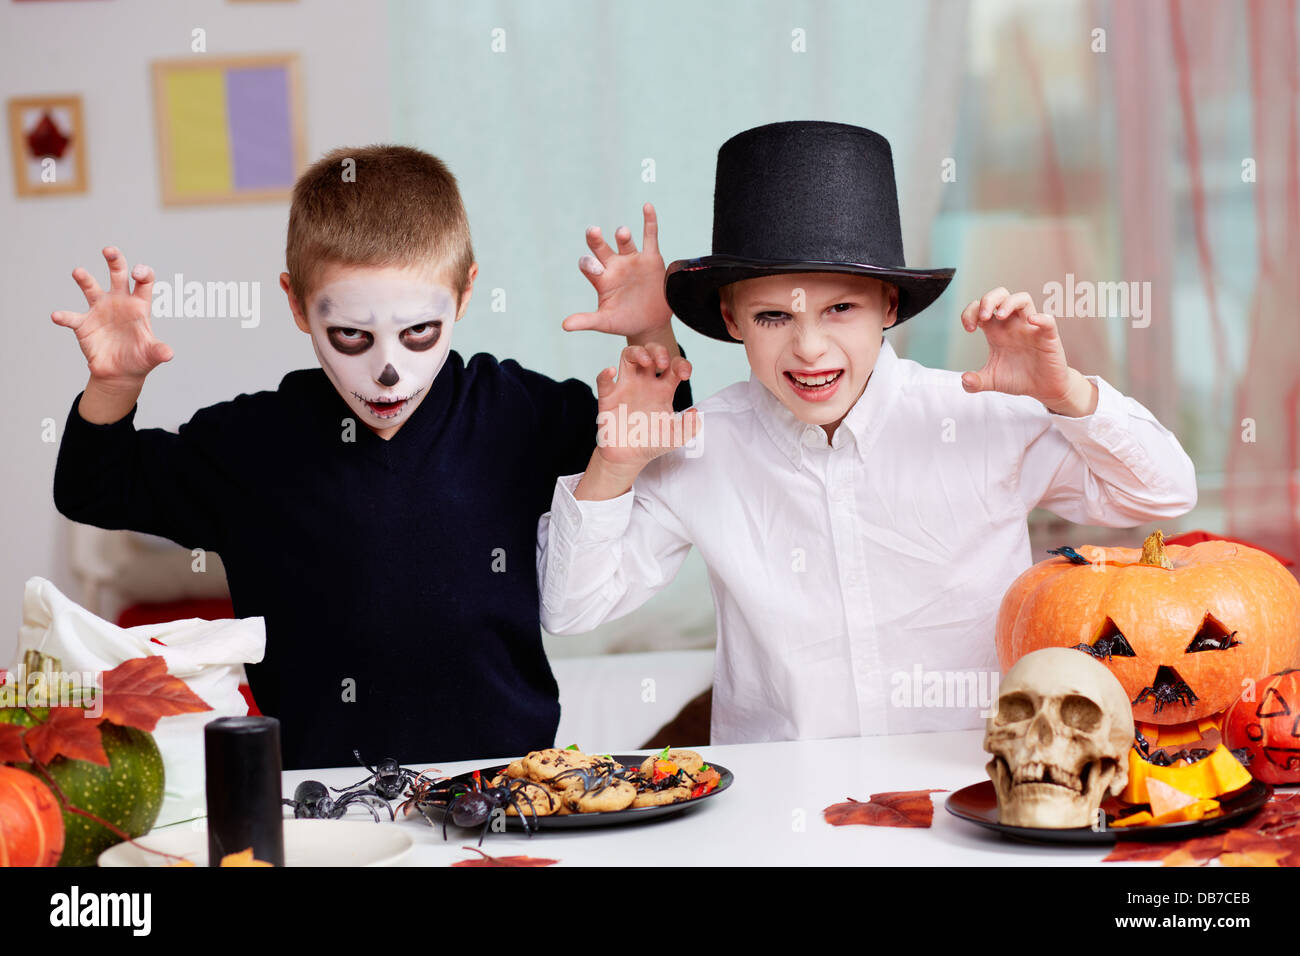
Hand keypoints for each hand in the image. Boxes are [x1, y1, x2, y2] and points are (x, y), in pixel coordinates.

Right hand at [52, 247, 172, 391]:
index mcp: (139, 305)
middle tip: (109, 250)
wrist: (120, 373)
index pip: (144, 282)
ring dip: (85, 279)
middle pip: (118, 275)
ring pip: (91, 288)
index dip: (143, 273)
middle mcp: (119, 302)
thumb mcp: (152, 355)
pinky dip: (64, 316)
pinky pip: (71, 317)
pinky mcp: (83, 324)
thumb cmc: (139, 359)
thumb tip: (168, 354)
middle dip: (115, 261)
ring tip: (79, 272)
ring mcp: (100, 310)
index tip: (137, 273)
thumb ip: (159, 351)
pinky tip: (57, 316)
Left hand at [563, 203, 672, 340]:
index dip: (589, 264)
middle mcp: (614, 265)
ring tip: (622, 234)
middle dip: (596, 239)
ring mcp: (632, 260)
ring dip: (622, 236)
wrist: (651, 324)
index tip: (593, 268)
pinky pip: (650, 236)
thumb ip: (586, 321)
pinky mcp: (651, 258)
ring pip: (625, 242)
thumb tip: (564, 326)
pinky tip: (646, 206)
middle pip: (601, 247)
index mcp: (601, 278)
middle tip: (593, 231)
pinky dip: (649, 221)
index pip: (589, 265)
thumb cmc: (625, 322)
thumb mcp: (605, 323)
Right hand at [575, 344, 698, 500]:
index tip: (685, 375)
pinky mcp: (608, 398)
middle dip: (659, 351)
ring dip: (637, 352)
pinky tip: (611, 372)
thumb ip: (689, 427)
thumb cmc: (653, 444)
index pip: (674, 366)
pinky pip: (603, 381)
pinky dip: (605, 374)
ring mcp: (626, 388)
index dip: (681, 364)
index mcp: (663, 390)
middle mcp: (645, 384)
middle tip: (663, 363)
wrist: (629, 458)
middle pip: (651, 353)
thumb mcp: (676, 438)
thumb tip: (695, 412)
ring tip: (645, 361)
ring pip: (628, 356)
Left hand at [958, 288, 1075, 406]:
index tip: (969, 328)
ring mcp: (1030, 329)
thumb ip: (974, 383)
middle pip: (1001, 295)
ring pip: (1023, 299)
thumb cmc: (1018, 379)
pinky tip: (1031, 322)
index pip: (980, 308)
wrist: (1043, 390)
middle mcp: (1012, 325)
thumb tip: (964, 380)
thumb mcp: (991, 381)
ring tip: (1000, 316)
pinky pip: (1048, 321)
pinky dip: (1041, 318)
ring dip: (1009, 303)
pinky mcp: (1048, 338)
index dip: (970, 312)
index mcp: (996, 331)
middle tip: (983, 317)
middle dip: (988, 300)